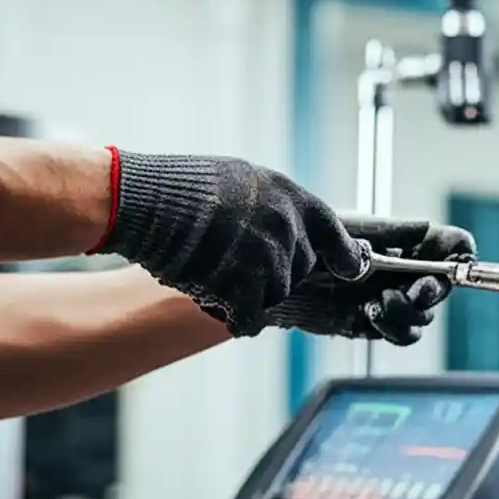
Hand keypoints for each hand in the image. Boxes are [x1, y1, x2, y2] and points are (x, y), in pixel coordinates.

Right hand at [96, 151, 363, 334]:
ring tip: (213, 267)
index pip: (333, 234)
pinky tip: (212, 298)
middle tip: (235, 258)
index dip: (343, 255)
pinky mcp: (245, 290)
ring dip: (249, 291)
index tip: (350, 268)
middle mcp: (287, 229)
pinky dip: (234, 316)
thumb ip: (274, 206)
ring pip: (274, 294)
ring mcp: (268, 261)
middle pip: (299, 270)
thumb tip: (291, 229)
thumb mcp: (242, 181)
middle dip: (274, 271)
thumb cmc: (183, 187)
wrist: (147, 201)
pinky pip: (250, 317)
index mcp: (290, 198)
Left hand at [262, 216, 476, 344]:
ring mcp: (389, 298)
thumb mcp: (345, 227)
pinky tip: (369, 315)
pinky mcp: (372, 323)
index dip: (458, 256)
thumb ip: (386, 231)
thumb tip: (425, 227)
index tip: (453, 264)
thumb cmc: (304, 239)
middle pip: (443, 286)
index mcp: (403, 240)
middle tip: (414, 291)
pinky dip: (393, 329)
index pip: (450, 247)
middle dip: (432, 291)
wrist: (270, 276)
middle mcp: (402, 270)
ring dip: (408, 312)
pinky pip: (402, 334)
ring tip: (378, 302)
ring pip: (424, 315)